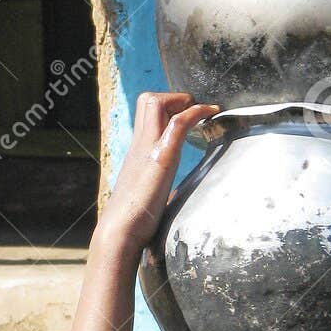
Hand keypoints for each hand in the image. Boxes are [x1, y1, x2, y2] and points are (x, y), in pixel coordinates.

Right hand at [97, 92, 219, 249]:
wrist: (119, 232)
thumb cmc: (132, 222)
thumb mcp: (144, 196)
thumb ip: (152, 188)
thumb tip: (162, 200)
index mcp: (137, 153)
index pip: (146, 115)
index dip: (168, 107)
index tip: (188, 115)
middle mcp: (140, 145)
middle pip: (149, 100)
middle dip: (174, 98)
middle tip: (195, 112)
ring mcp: (148, 149)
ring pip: (156, 103)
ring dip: (183, 101)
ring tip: (204, 111)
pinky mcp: (161, 159)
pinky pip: (178, 124)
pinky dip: (196, 113)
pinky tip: (211, 114)